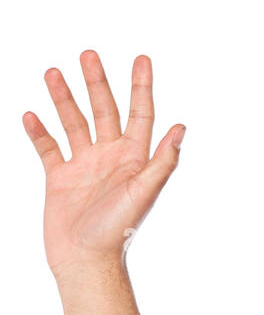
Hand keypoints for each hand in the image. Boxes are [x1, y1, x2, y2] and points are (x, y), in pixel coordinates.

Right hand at [22, 52, 183, 278]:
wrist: (85, 260)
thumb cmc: (117, 230)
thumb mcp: (144, 192)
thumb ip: (162, 161)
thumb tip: (181, 128)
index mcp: (133, 159)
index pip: (140, 115)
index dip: (141, 87)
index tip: (141, 59)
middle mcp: (109, 158)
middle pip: (104, 111)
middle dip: (97, 83)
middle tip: (89, 54)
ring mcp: (84, 167)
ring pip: (73, 123)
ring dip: (64, 98)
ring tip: (53, 72)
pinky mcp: (60, 179)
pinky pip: (49, 148)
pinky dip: (39, 132)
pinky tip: (30, 115)